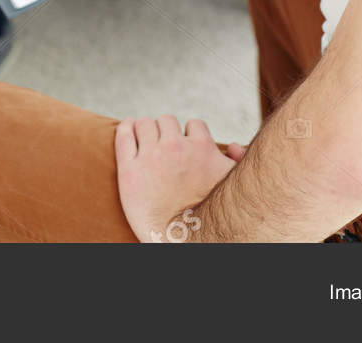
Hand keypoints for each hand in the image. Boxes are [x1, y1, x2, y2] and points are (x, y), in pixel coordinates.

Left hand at [116, 115, 240, 242]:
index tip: (185, 145)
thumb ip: (238, 161)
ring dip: (146, 129)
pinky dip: (126, 128)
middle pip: (166, 121)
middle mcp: (175, 146)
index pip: (193, 125)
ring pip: (145, 124)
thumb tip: (232, 145)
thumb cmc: (212, 216)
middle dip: (166, 131)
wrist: (184, 241)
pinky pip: (124, 136)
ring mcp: (150, 156)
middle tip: (164, 144)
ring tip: (144, 138)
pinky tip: (128, 127)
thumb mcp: (233, 186)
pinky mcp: (129, 170)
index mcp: (201, 147)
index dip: (189, 135)